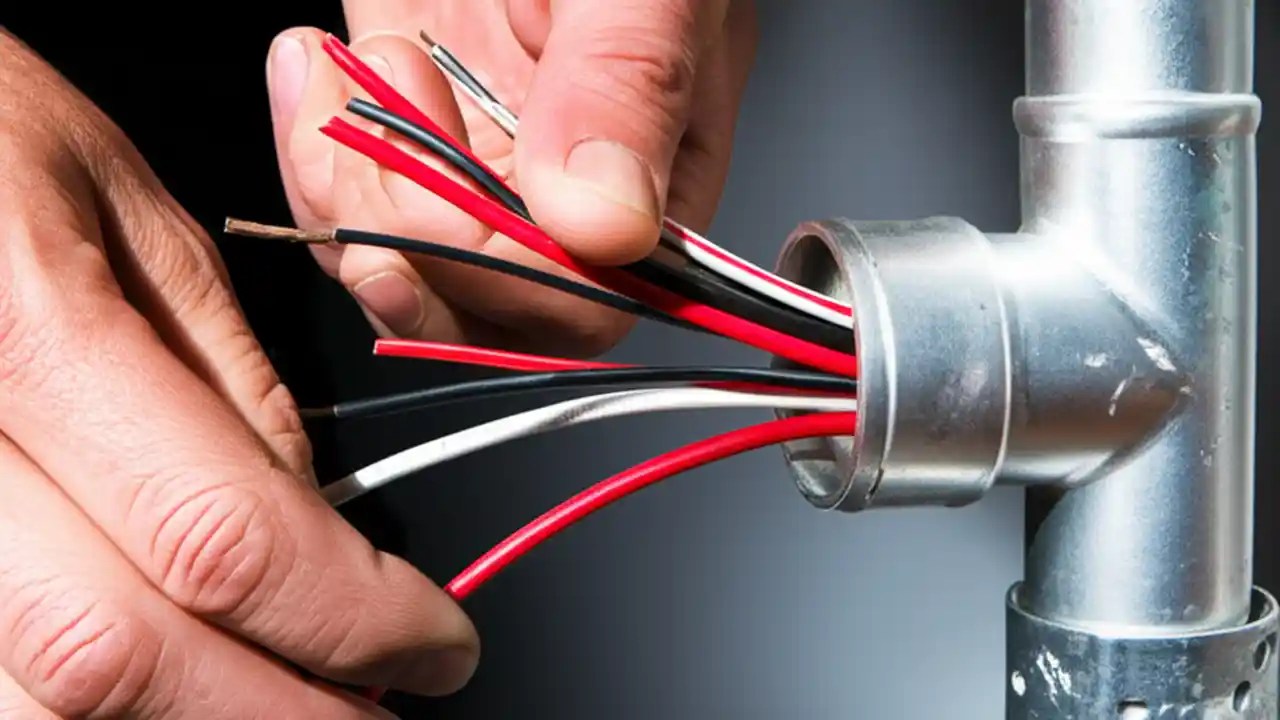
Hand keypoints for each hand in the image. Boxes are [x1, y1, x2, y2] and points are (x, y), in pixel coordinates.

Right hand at [0, 33, 476, 717]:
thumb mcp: (132, 215)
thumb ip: (227, 382)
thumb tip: (317, 524)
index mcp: (18, 331)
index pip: (221, 534)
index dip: (353, 615)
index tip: (435, 642)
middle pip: (115, 657)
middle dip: (282, 711)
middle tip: (382, 709)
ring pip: (35, 703)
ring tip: (292, 700)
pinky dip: (94, 707)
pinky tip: (182, 684)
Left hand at [267, 0, 757, 354]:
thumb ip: (631, 84)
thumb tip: (605, 224)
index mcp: (660, 174)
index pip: (588, 300)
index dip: (506, 279)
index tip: (452, 199)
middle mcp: (571, 188)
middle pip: (484, 305)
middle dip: (414, 238)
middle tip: (399, 118)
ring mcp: (487, 160)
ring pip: (405, 262)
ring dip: (352, 186)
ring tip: (367, 62)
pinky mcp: (415, 125)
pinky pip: (353, 196)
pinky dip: (311, 148)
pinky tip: (315, 66)